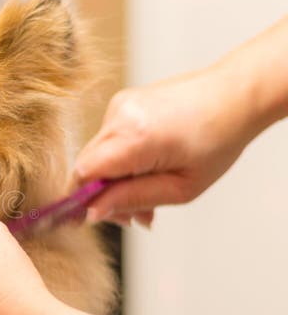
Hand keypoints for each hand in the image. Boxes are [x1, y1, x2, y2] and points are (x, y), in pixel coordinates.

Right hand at [74, 63, 257, 226]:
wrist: (234, 95)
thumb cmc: (218, 140)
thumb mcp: (181, 187)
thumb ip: (133, 199)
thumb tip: (93, 212)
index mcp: (137, 138)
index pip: (85, 173)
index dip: (80, 198)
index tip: (81, 219)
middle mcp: (121, 116)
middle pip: (87, 164)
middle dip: (101, 193)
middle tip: (132, 215)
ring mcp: (118, 105)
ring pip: (97, 153)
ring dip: (114, 177)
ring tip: (149, 191)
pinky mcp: (121, 102)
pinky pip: (108, 139)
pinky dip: (121, 158)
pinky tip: (146, 166)